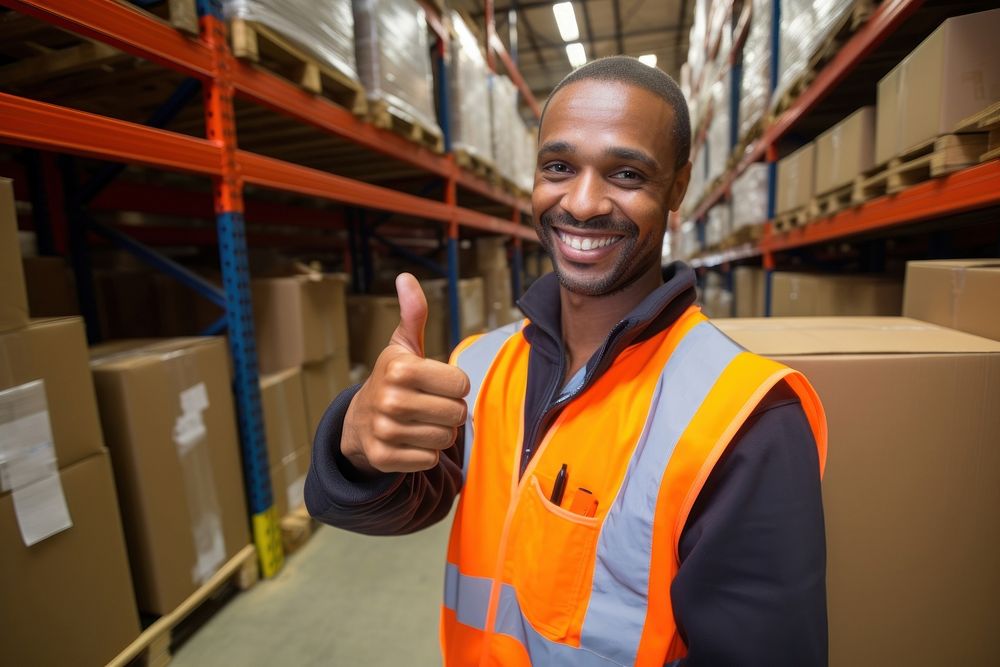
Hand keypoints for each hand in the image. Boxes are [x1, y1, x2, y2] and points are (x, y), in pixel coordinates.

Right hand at [341, 273, 470, 474]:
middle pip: (457, 414)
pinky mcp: (383, 458)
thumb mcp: (402, 346)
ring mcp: (384, 431)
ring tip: (418, 422)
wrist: (358, 421)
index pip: (462, 384)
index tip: (435, 383)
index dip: (454, 385)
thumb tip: (406, 277)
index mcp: (400, 368)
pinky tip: (408, 440)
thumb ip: (413, 313)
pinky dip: (424, 453)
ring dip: (438, 432)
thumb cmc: (392, 379)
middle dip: (449, 411)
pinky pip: (429, 460)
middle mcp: (390, 400)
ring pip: (445, 439)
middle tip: (428, 405)